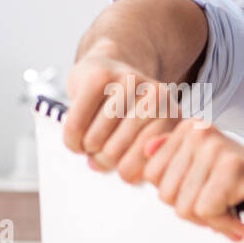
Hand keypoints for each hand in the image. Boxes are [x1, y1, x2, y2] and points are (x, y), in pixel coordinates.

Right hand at [63, 42, 183, 183]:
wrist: (108, 68)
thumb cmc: (123, 114)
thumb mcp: (142, 139)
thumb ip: (140, 162)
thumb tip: (127, 175)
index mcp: (172, 117)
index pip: (146, 165)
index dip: (126, 172)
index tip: (121, 164)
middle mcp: (156, 96)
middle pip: (116, 154)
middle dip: (101, 159)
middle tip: (99, 150)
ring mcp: (129, 83)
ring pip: (94, 141)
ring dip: (84, 148)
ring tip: (90, 140)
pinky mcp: (99, 76)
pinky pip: (76, 125)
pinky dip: (70, 139)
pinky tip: (75, 135)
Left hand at [140, 119, 243, 239]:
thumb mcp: (204, 173)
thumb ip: (174, 162)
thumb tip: (145, 149)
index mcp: (188, 130)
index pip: (149, 175)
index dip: (176, 196)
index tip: (204, 193)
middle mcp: (200, 132)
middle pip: (164, 193)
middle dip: (192, 210)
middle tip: (221, 203)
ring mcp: (217, 148)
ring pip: (183, 205)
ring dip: (210, 218)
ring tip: (231, 206)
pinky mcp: (234, 169)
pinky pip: (206, 211)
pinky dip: (224, 223)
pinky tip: (241, 213)